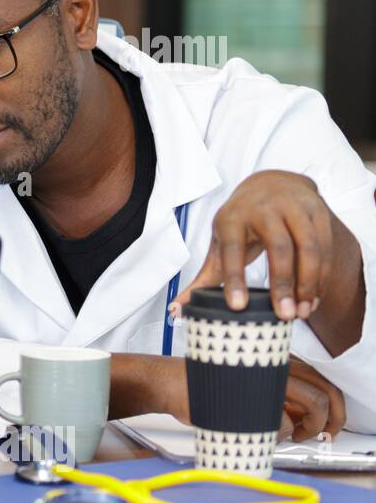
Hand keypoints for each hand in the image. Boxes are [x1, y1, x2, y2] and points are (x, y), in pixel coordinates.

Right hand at [115, 353, 344, 441]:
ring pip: (312, 404)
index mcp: (276, 359)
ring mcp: (266, 379)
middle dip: (330, 420)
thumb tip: (294, 417)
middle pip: (325, 393)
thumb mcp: (243, 382)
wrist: (169, 381)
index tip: (324, 424)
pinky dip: (282, 432)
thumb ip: (270, 393)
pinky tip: (269, 434)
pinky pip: (283, 419)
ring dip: (310, 427)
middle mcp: (277, 365)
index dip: (331, 408)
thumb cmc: (201, 384)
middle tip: (319, 434)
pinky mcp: (252, 395)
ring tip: (295, 435)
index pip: (321, 380)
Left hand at [175, 170, 334, 320]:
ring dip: (309, 283)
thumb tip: (176, 310)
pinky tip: (314, 298)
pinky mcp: (317, 212)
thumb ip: (204, 278)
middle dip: (282, 284)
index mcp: (232, 219)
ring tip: (302, 313)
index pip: (233, 250)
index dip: (235, 278)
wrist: (271, 185)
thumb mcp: (220, 245)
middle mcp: (263, 209)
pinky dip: (323, 276)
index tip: (237, 307)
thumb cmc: (241, 224)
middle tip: (284, 317)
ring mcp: (294, 208)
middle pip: (278, 248)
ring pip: (308, 248)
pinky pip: (325, 246)